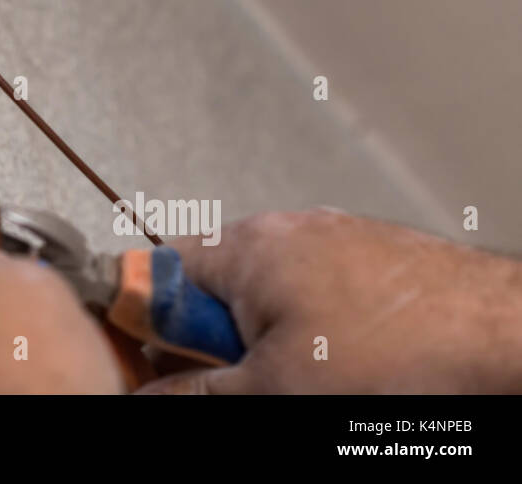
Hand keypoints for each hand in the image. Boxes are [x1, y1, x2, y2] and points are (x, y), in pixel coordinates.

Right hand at [138, 208, 521, 392]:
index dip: (146, 327)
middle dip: (219, 346)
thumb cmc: (402, 355)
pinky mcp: (382, 263)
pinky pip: (322, 300)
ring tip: (312, 383)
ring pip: (271, 301)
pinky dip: (321, 336)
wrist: (513, 340)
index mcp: (244, 246)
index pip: (154, 273)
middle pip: (213, 291)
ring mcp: (339, 242)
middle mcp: (287, 229)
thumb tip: (140, 396)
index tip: (154, 370)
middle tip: (251, 388)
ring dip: (271, 345)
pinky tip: (354, 370)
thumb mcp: (273, 391)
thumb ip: (193, 394)